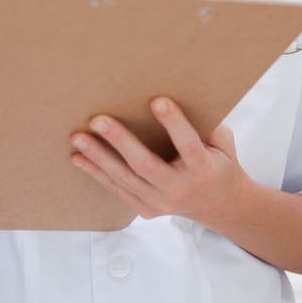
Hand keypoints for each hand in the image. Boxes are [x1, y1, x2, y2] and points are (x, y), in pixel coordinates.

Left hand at [69, 97, 251, 228]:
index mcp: (203, 169)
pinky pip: (117, 189)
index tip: (157, 100)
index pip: (187, 145)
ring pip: (125, 179)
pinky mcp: (146, 210)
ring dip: (98, 157)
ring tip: (78, 139)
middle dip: (119, 141)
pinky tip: (78, 158)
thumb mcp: (223, 143)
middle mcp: (179, 189)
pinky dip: (96, 173)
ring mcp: (160, 203)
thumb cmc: (220, 162)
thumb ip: (207, 124)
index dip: (173, 122)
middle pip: (144, 165)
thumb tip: (183, 92)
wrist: (220, 206)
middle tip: (97, 119)